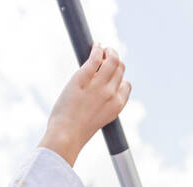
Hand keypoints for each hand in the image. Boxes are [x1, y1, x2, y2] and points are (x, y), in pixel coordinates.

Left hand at [38, 42, 130, 166]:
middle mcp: (111, 93)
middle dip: (115, 60)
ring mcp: (98, 85)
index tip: (110, 75)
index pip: (126, 84)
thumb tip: (100, 92)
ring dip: (109, 51)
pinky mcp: (83, 78)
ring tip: (102, 49)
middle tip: (106, 56)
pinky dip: (97, 49)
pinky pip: (95, 58)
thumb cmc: (78, 131)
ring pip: (112, 60)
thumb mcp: (99, 120)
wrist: (66, 135)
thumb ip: (103, 105)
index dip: (119, 78)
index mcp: (117, 106)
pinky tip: (95, 46)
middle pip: (120, 69)